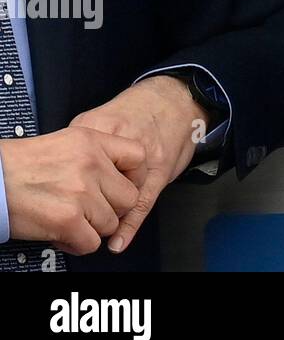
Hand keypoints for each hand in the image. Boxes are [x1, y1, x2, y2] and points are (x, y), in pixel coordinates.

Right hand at [0, 126, 146, 254]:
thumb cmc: (19, 164)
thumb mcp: (65, 142)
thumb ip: (95, 153)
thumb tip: (118, 174)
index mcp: (92, 141)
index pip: (139, 157)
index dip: (134, 177)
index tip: (122, 187)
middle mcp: (92, 165)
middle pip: (129, 197)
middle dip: (111, 209)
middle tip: (91, 210)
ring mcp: (81, 193)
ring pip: (111, 223)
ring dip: (91, 228)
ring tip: (70, 219)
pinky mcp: (67, 220)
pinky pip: (91, 243)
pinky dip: (76, 244)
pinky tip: (62, 233)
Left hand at [68, 75, 213, 253]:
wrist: (177, 97)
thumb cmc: (138, 110)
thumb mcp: (101, 115)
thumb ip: (81, 141)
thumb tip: (56, 169)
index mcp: (96, 127)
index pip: (65, 163)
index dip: (56, 188)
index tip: (49, 204)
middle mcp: (117, 143)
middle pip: (88, 184)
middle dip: (79, 206)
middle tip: (71, 218)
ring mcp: (140, 158)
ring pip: (114, 197)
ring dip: (103, 216)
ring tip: (93, 226)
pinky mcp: (159, 171)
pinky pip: (140, 203)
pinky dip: (128, 225)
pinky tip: (117, 242)